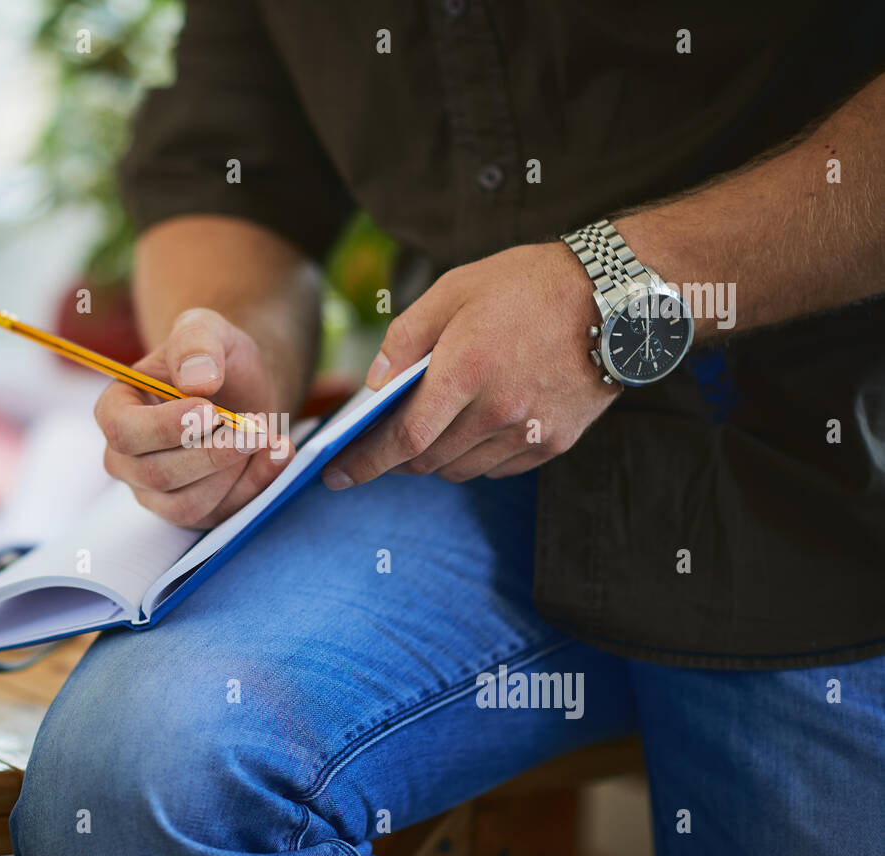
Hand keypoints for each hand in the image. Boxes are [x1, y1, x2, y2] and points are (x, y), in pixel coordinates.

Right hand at [95, 307, 294, 527]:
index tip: (211, 408)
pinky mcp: (191, 512)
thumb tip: (197, 380)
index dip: (166, 426)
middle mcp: (126, 459)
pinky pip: (219, 515)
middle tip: (255, 425)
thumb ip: (196, 342)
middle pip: (157, 474)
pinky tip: (278, 452)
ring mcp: (155, 493)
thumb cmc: (215, 359)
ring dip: (232, 472)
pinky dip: (255, 486)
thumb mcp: (206, 329)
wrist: (245, 387)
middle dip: (212, 452)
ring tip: (266, 434)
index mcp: (115, 410)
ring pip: (186, 505)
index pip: (124, 432)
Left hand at [324, 242, 617, 487]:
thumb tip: (373, 385)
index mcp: (466, 371)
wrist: (614, 296)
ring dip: (434, 458)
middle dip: (394, 459)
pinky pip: (496, 467)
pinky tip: (474, 427)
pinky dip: (473, 457)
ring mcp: (529, 432)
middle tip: (376, 446)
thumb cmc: (527, 286)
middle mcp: (498, 411)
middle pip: (427, 461)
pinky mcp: (554, 442)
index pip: (403, 439)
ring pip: (460, 469)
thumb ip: (405, 338)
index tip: (336, 475)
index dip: (365, 462)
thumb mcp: (454, 290)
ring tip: (431, 427)